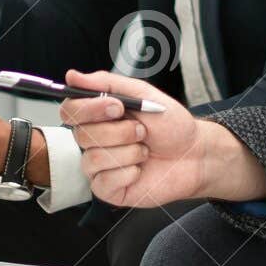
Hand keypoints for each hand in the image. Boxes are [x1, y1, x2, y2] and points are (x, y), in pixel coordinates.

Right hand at [58, 69, 211, 207]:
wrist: (194, 154)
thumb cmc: (171, 125)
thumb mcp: (142, 94)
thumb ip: (107, 83)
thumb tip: (72, 76)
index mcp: (99, 116)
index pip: (70, 111)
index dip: (89, 109)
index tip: (117, 107)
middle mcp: (94, 140)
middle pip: (82, 135)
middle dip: (120, 131)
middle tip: (142, 130)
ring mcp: (99, 166)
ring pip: (94, 158)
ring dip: (129, 152)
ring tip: (144, 150)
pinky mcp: (108, 189)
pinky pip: (104, 181)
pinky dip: (129, 172)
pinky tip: (141, 169)